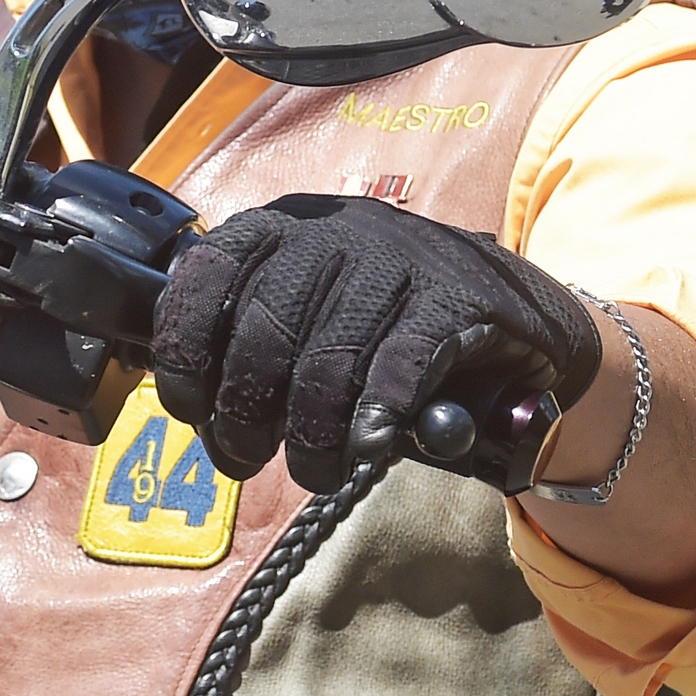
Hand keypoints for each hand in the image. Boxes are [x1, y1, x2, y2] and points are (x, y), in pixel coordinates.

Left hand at [153, 194, 601, 492]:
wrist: (509, 312)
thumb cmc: (386, 324)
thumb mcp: (310, 313)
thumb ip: (251, 344)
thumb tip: (198, 411)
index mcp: (283, 226)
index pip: (209, 271)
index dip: (186, 348)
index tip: (190, 409)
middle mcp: (335, 229)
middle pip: (265, 326)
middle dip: (245, 411)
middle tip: (247, 458)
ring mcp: (398, 255)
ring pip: (329, 357)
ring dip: (313, 434)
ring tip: (317, 469)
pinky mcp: (456, 296)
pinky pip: (400, 365)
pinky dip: (377, 416)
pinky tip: (371, 444)